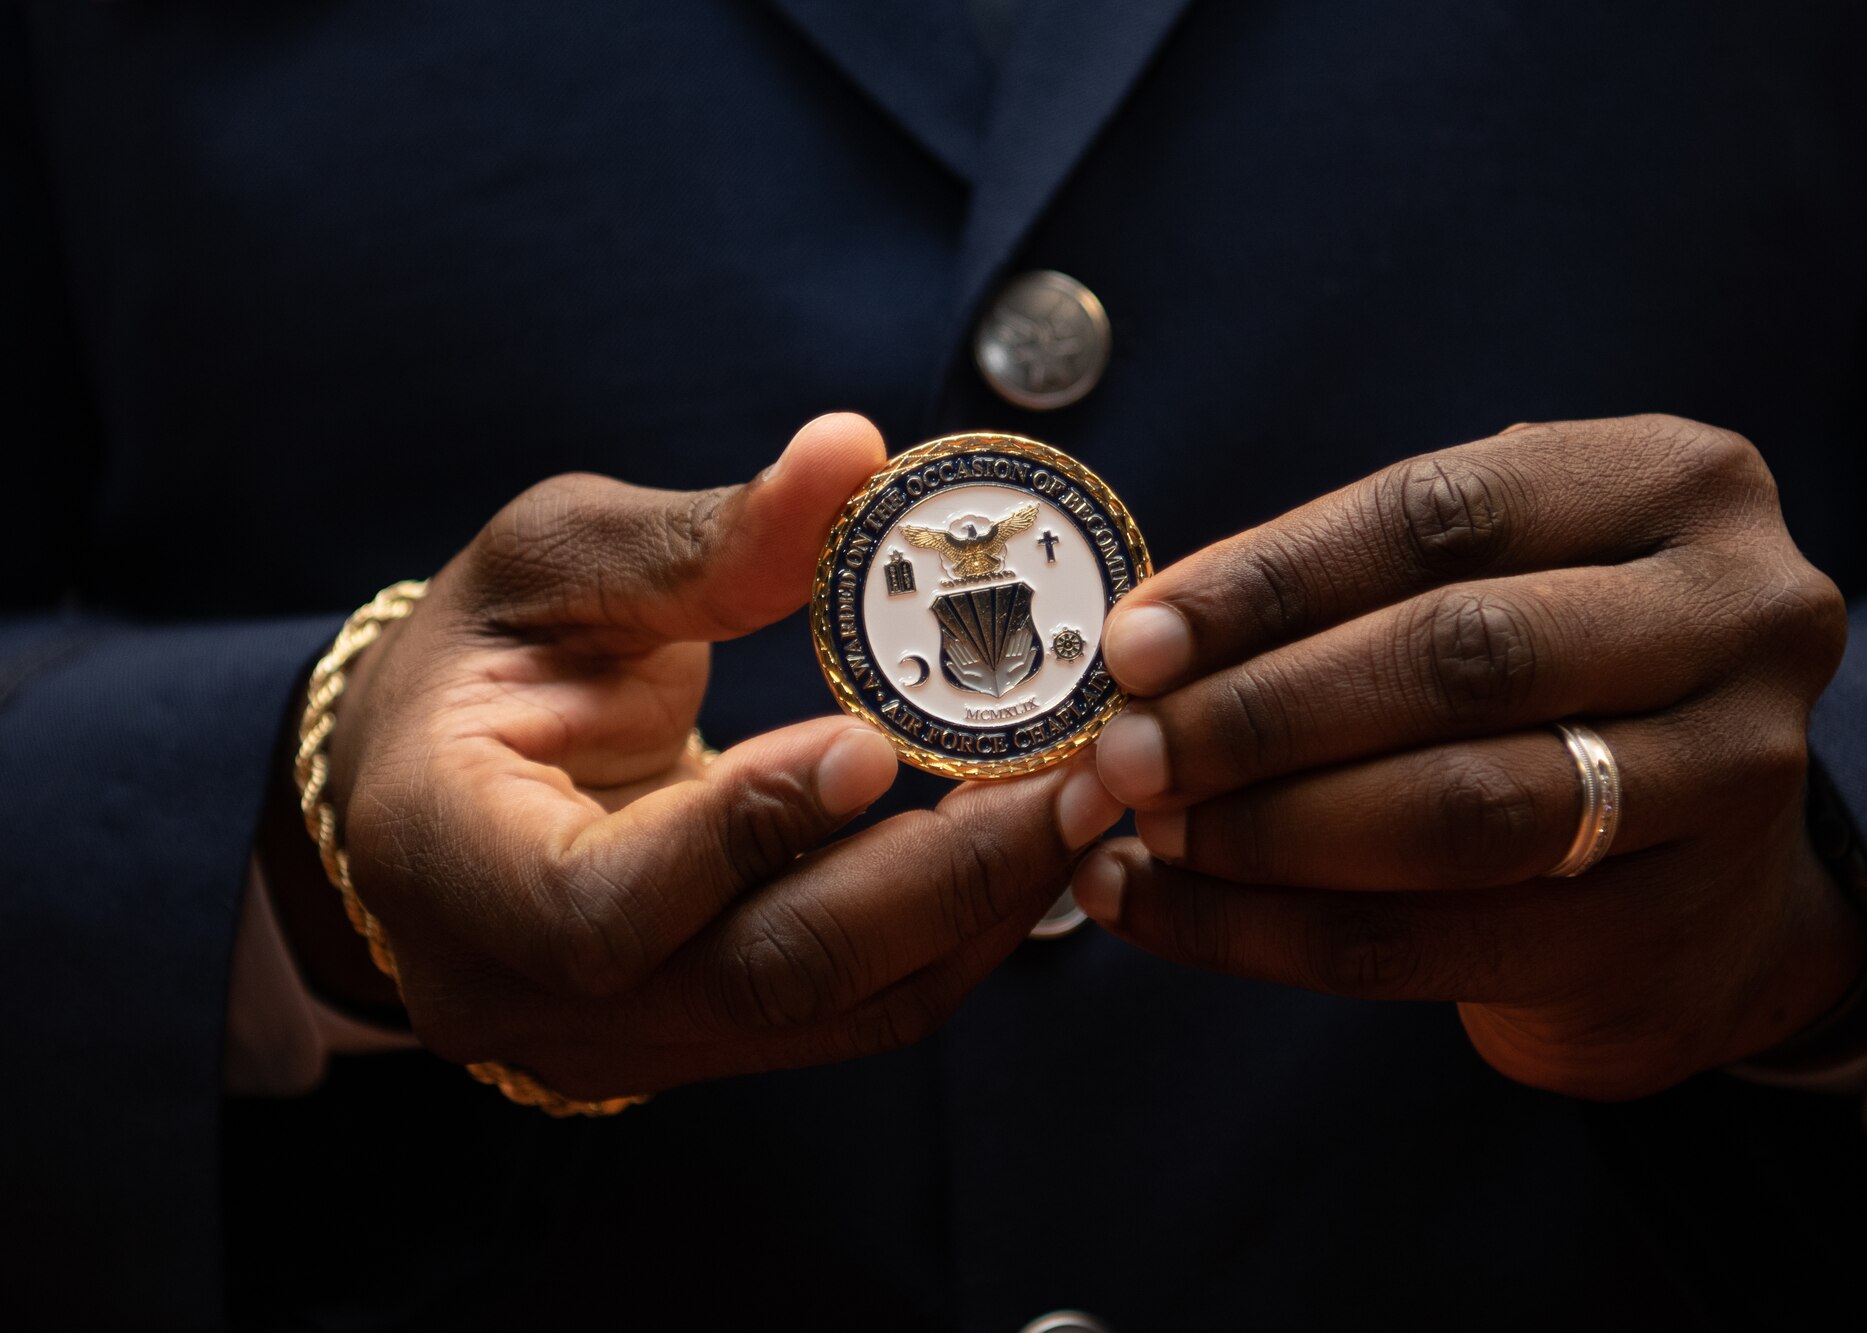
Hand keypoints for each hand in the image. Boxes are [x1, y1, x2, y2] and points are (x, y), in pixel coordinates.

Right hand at [277, 414, 1122, 1099]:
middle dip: (941, 878)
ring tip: (1089, 797)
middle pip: (767, 977)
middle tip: (1078, 774)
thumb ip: (697, 538)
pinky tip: (1033, 840)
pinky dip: (961, 928)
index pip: (601, 904)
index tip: (878, 741)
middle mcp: (538, 994)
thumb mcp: (551, 568)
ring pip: (839, 1011)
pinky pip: (860, 1009)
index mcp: (452, 865)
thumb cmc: (476, 662)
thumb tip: (851, 453)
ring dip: (983, 906)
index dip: (748, 833)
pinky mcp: (712, 1041)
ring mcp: (632, 1042)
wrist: (428, 795)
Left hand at [1077, 414, 1861, 1098]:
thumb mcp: (1494, 576)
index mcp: (1675, 484)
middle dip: (1264, 713)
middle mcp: (1741, 616)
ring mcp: (1735, 780)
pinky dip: (1266, 934)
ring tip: (1145, 832)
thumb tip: (1144, 647)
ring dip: (1268, 829)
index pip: (1441, 514)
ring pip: (1464, 810)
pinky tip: (1157, 912)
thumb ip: (1348, 591)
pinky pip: (1434, 943)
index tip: (1137, 640)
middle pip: (1463, 658)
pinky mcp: (1676, 930)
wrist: (1707, 866)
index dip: (1271, 579)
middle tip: (1126, 752)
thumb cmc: (1554, 678)